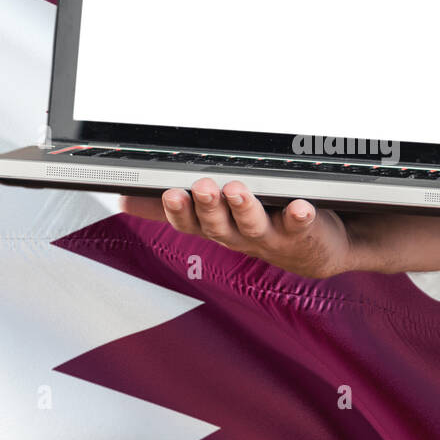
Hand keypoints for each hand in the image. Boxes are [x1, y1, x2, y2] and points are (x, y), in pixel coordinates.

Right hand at [120, 178, 350, 277]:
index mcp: (216, 228)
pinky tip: (301, 205)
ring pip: (253, 224)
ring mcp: (270, 237)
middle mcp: (239, 236)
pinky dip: (300, 216)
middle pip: (218, 224)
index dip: (178, 210)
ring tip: (238, 190)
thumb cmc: (261, 226)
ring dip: (245, 208)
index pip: (188, 222)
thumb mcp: (214, 219)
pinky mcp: (303, 233)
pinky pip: (300, 225)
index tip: (169, 193)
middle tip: (203, 186)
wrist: (316, 252)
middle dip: (208, 206)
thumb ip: (177, 209)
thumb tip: (124, 201)